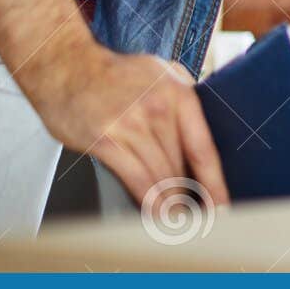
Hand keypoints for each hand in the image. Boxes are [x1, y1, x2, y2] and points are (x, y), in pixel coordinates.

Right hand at [25, 42, 228, 211]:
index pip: (204, 148)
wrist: (67, 67)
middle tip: (198, 217)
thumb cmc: (114, 74)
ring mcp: (131, 125)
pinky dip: (149, 202)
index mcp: (179, 93)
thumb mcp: (161, 74)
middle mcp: (158, 110)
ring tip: (179, 222)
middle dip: (192, 197)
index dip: (215, 183)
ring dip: (171, 205)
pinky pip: (136, 180)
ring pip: (161, 178)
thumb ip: (183, 101)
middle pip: (182, 168)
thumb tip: (203, 134)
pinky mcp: (106, 140)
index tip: (223, 205)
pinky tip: (155, 214)